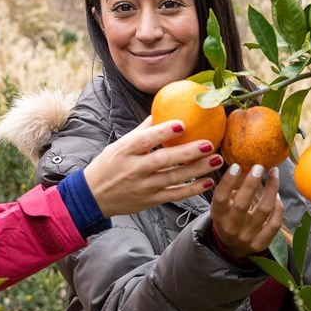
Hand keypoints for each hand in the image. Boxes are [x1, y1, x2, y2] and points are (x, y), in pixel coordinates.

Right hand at [81, 116, 223, 217]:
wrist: (94, 197)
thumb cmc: (108, 165)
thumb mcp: (120, 145)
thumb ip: (143, 130)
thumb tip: (163, 110)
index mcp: (125, 151)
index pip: (145, 139)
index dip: (163, 132)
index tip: (182, 123)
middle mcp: (134, 169)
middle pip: (164, 160)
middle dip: (188, 152)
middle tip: (209, 143)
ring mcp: (143, 187)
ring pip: (173, 178)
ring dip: (197, 170)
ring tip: (217, 160)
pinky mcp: (150, 201)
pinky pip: (175, 195)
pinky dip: (192, 189)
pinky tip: (208, 181)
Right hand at [209, 163, 284, 259]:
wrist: (233, 246)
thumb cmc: (229, 216)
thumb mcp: (225, 203)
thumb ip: (233, 185)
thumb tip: (246, 164)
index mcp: (219, 216)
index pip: (221, 198)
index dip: (228, 181)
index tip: (237, 165)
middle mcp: (231, 228)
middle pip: (242, 204)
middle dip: (252, 183)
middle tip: (259, 166)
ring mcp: (247, 237)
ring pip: (264, 210)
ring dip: (271, 189)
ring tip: (274, 174)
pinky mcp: (261, 243)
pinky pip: (275, 222)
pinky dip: (278, 207)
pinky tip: (277, 195)